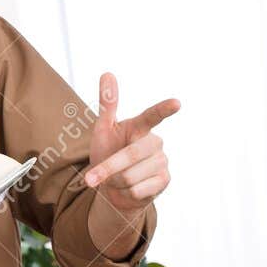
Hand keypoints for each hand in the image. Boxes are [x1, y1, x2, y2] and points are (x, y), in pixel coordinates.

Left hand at [83, 72, 178, 212]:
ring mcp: (162, 162)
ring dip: (115, 182)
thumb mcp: (102, 131)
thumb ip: (107, 105)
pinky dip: (125, 193)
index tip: (176, 103)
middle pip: (130, 155)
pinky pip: (137, 191)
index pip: (152, 116)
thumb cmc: (108, 153)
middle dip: (107, 168)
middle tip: (90, 178)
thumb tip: (107, 73)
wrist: (114, 187)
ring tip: (117, 180)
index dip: (163, 110)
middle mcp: (155, 142)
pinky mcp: (164, 181)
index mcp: (140, 128)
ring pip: (131, 176)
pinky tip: (129, 189)